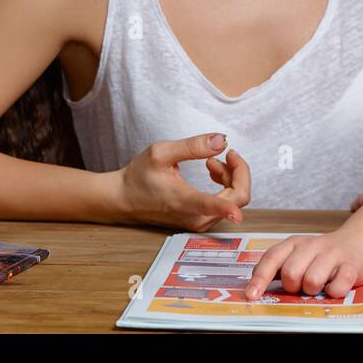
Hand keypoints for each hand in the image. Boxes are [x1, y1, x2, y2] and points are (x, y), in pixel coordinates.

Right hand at [117, 133, 250, 231]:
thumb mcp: (161, 153)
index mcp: (183, 201)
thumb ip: (193, 146)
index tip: (236, 215)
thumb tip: (222, 141)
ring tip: (211, 162)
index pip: (211, 207)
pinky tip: (212, 171)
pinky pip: (227, 203)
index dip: (227, 209)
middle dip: (238, 171)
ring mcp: (200, 222)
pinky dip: (226, 185)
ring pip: (234, 200)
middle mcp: (195, 217)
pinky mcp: (201, 221)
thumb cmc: (139, 176)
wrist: (125, 199)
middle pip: (237, 199)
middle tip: (226, 154)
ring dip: (231, 177)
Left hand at [244, 226, 362, 300]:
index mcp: (294, 243)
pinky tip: (335, 286)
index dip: (260, 278)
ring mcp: (332, 254)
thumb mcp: (299, 255)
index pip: (271, 258)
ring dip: (313, 290)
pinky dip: (334, 292)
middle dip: (293, 286)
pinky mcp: (351, 266)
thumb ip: (280, 268)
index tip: (251, 295)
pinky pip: (336, 287)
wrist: (360, 243)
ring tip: (320, 285)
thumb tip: (257, 290)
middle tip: (302, 286)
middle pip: (291, 273)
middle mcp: (311, 245)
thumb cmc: (323, 256)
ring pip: (312, 281)